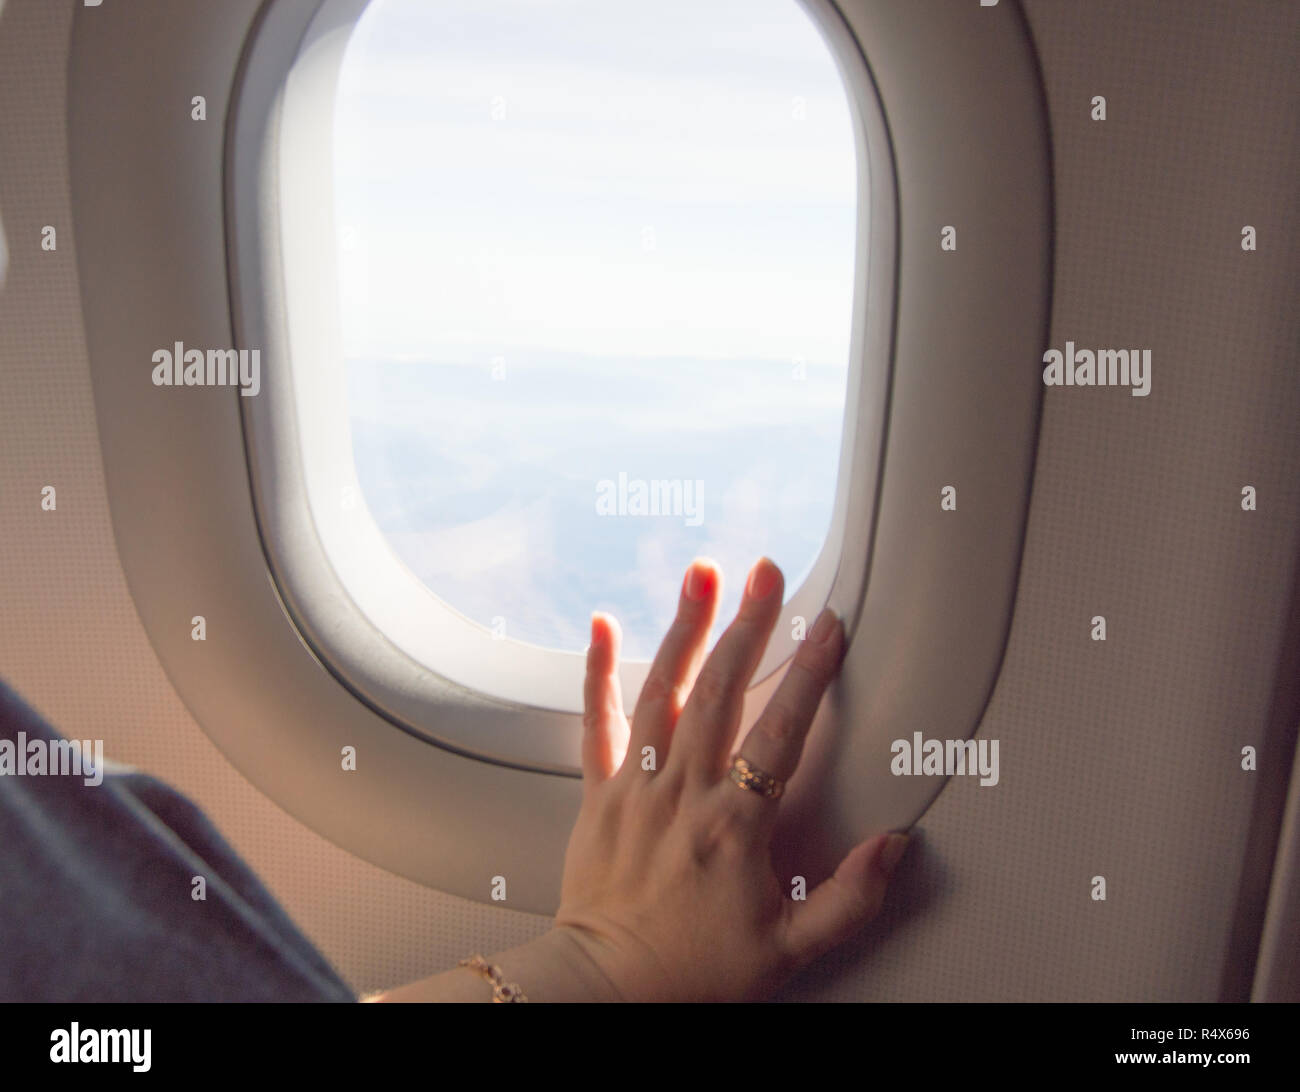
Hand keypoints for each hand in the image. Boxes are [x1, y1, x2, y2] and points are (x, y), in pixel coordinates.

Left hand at [552, 557, 908, 1001]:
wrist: (607, 989)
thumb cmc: (695, 971)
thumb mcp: (791, 949)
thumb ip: (851, 898)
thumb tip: (898, 846)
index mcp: (736, 825)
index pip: (782, 732)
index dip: (810, 673)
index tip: (830, 625)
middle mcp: (685, 792)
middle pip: (722, 690)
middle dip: (749, 624)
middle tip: (767, 570)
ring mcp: (637, 787)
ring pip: (664, 691)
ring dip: (685, 627)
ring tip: (702, 572)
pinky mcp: (599, 793)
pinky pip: (597, 722)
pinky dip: (599, 671)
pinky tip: (604, 624)